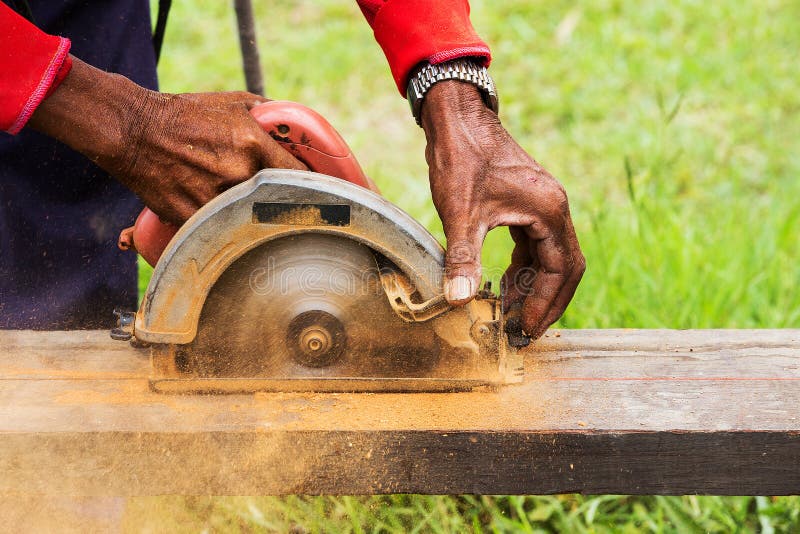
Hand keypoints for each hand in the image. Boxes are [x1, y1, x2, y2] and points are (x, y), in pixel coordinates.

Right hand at [28, 56, 305, 224]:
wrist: (132, 131)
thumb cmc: (184, 113)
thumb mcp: (233, 102)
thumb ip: (268, 117)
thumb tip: (294, 131)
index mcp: (252, 142)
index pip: (299, 174)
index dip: (315, 188)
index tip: (325, 198)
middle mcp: (237, 172)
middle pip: (279, 202)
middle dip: (288, 208)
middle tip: (300, 216)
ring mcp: (214, 197)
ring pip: (250, 219)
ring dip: (255, 220)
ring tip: (259, 223)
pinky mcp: (192, 216)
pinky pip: (219, 229)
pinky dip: (224, 228)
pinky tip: (225, 227)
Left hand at [421, 80, 584, 338]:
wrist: (458, 118)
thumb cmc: (461, 159)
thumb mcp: (461, 213)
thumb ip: (463, 258)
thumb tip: (458, 300)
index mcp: (548, 211)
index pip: (560, 270)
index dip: (545, 304)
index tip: (526, 329)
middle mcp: (554, 208)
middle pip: (565, 268)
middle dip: (548, 301)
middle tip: (525, 330)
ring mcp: (543, 205)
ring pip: (550, 257)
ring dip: (534, 286)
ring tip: (512, 313)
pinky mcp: (528, 203)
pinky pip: (535, 245)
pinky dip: (524, 268)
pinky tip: (504, 284)